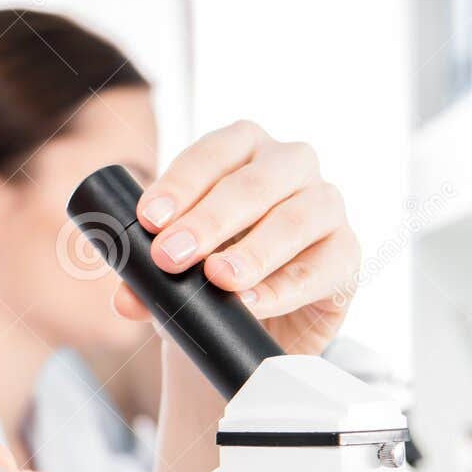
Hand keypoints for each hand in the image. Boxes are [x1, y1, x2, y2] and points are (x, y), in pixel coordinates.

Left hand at [117, 119, 358, 356]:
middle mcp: (289, 166)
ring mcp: (325, 206)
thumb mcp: (174, 273)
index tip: (148, 219)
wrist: (260, 322)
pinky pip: (324, 266)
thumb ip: (147, 279)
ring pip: (297, 218)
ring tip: (218, 278)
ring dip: (254, 250)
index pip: (213, 153)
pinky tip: (253, 304)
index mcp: (242, 149)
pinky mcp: (346, 254)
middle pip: (255, 183)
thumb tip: (125, 297)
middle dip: (209, 220)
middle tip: (171, 255)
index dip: (181, 184)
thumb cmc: (212, 275)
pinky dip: (286, 287)